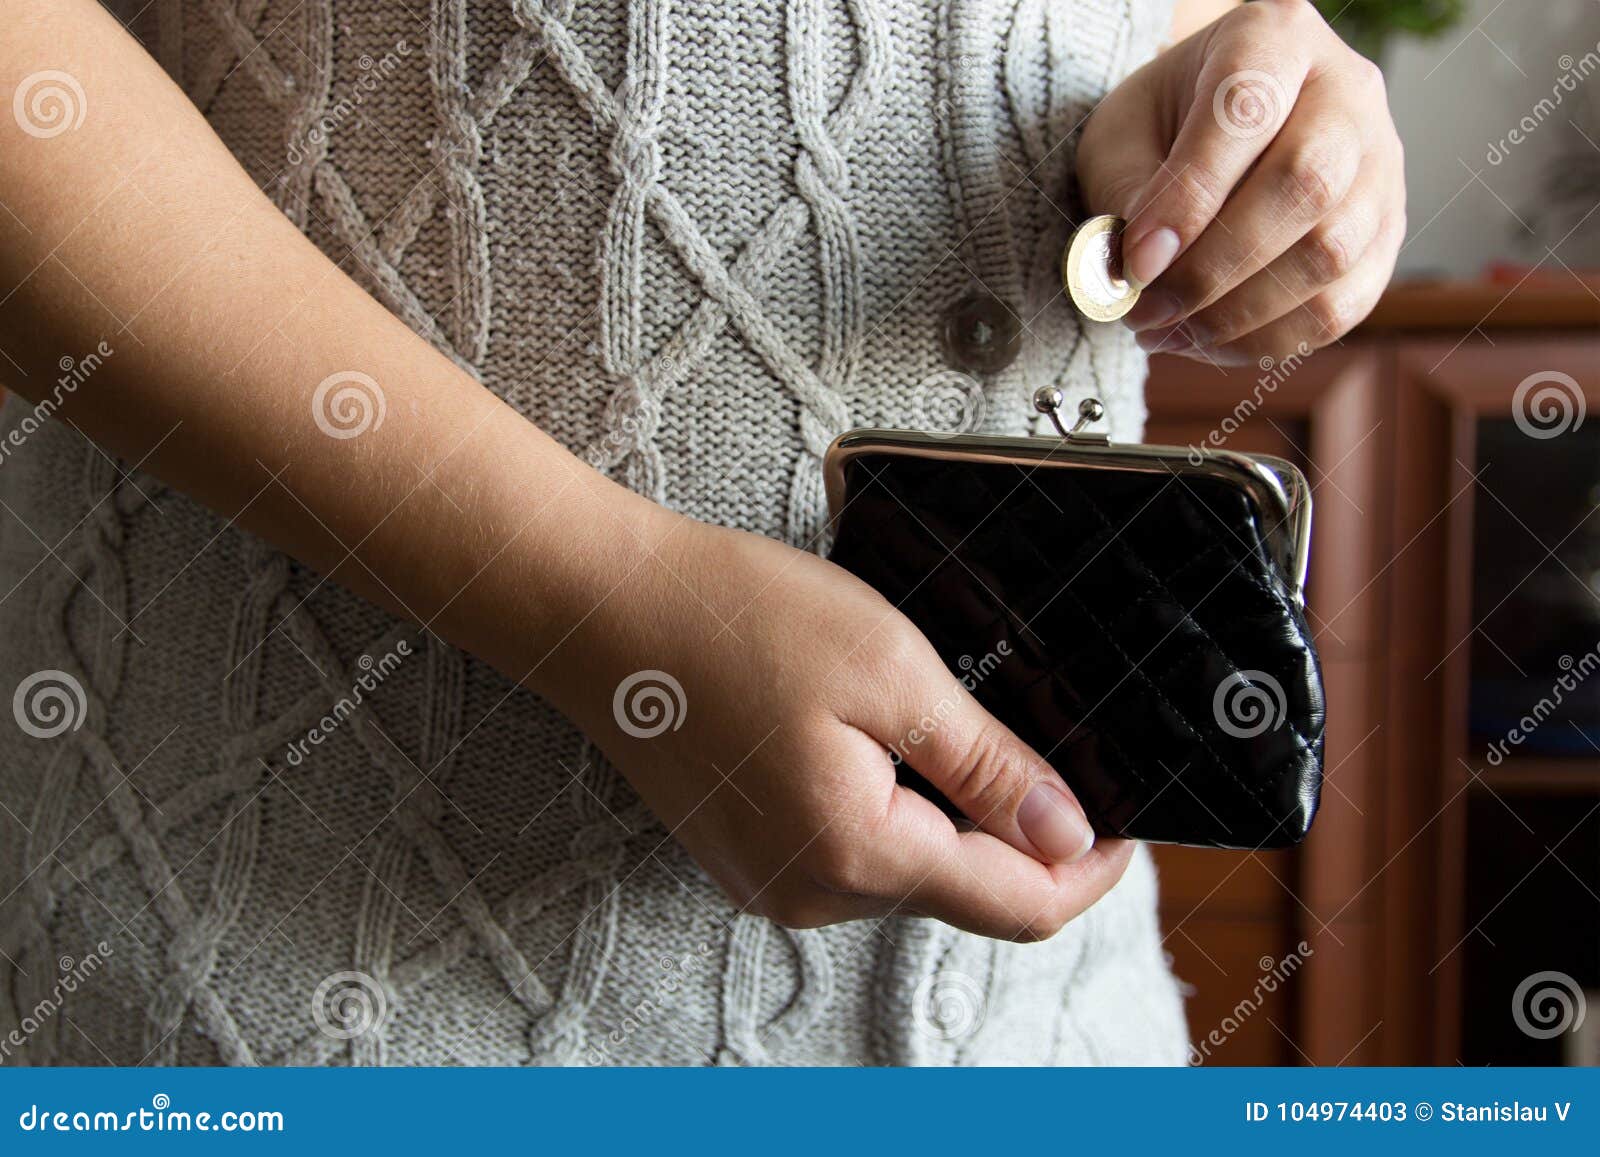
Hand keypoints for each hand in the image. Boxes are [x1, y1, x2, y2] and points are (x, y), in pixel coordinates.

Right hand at [556, 511, 1133, 940]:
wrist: (601, 607)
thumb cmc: (735, 620)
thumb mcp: (894, 673)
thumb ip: (989, 768)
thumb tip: (1067, 835)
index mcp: (857, 855)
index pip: (1016, 903)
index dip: (1088, 868)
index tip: (1128, 822)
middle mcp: (811, 893)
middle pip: (962, 890)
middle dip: (1018, 831)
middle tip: (1040, 739)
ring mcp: (770, 879)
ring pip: (908, 870)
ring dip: (950, 814)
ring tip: (939, 719)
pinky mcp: (745, 854)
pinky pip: (852, 851)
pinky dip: (892, 807)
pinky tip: (875, 736)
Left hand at [1077, 0, 1404, 364]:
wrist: (1212, 129)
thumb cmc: (1161, 127)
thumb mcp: (1121, 138)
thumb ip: (1127, 194)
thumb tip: (1139, 271)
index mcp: (1276, 37)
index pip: (1246, 112)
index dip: (1188, 199)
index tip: (1135, 262)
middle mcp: (1348, 92)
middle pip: (1307, 185)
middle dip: (1214, 269)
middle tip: (1147, 310)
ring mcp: (1381, 165)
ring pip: (1330, 255)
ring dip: (1237, 316)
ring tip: (1167, 332)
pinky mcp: (1386, 235)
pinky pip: (1341, 306)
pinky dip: (1268, 340)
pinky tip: (1208, 343)